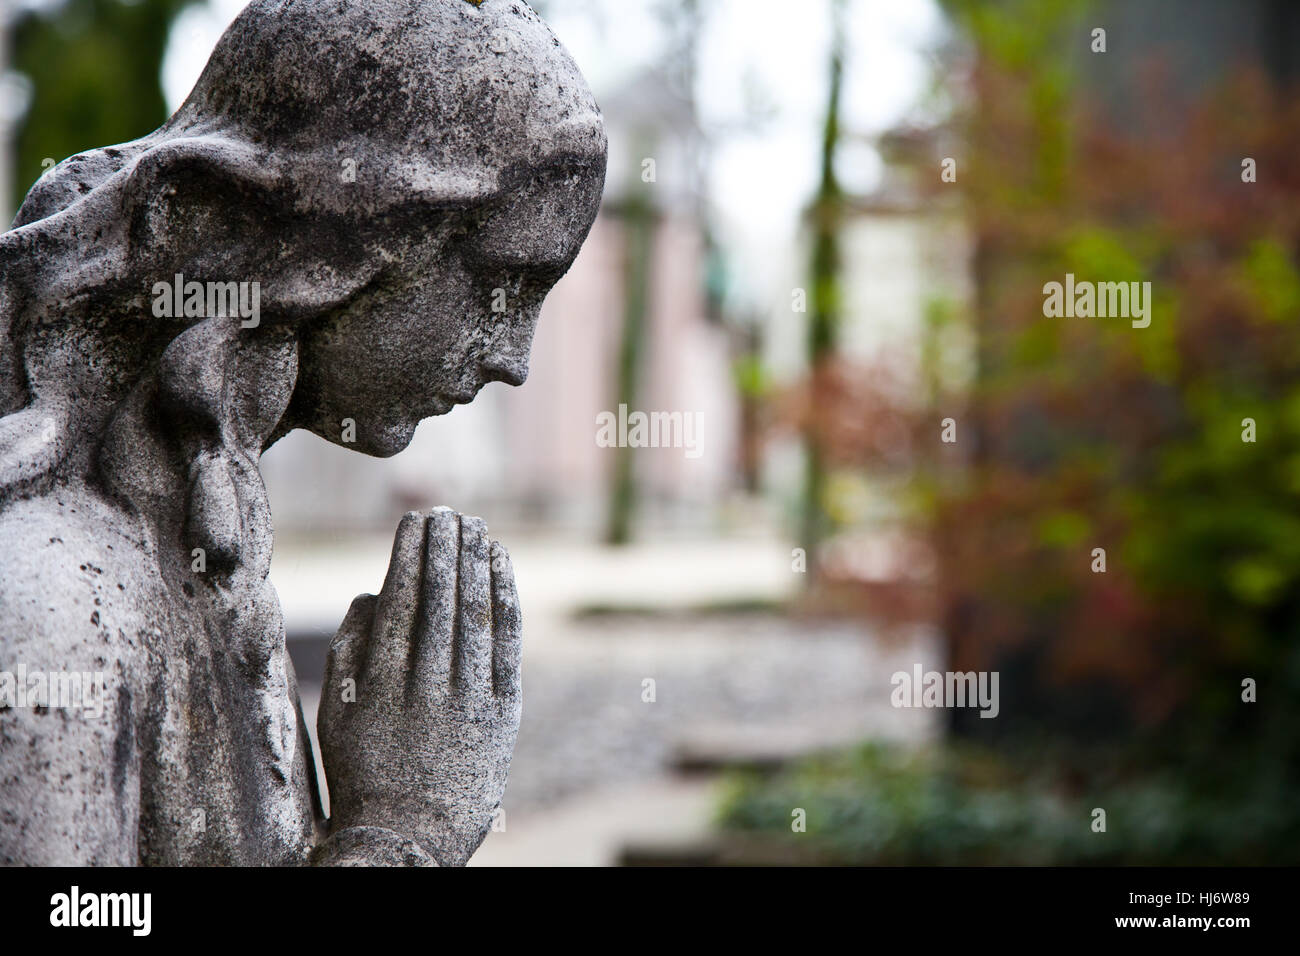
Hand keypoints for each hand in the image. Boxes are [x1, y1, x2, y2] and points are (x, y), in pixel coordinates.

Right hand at [316, 508, 521, 865]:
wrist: (407, 837)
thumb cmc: (364, 772)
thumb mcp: (337, 716)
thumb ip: (349, 652)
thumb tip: (371, 593)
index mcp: (379, 685)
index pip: (399, 601)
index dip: (409, 554)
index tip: (414, 519)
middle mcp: (425, 688)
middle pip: (439, 601)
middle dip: (444, 548)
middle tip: (447, 510)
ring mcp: (467, 701)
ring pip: (473, 616)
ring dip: (475, 563)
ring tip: (474, 526)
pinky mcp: (503, 714)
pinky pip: (506, 645)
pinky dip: (505, 598)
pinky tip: (502, 563)